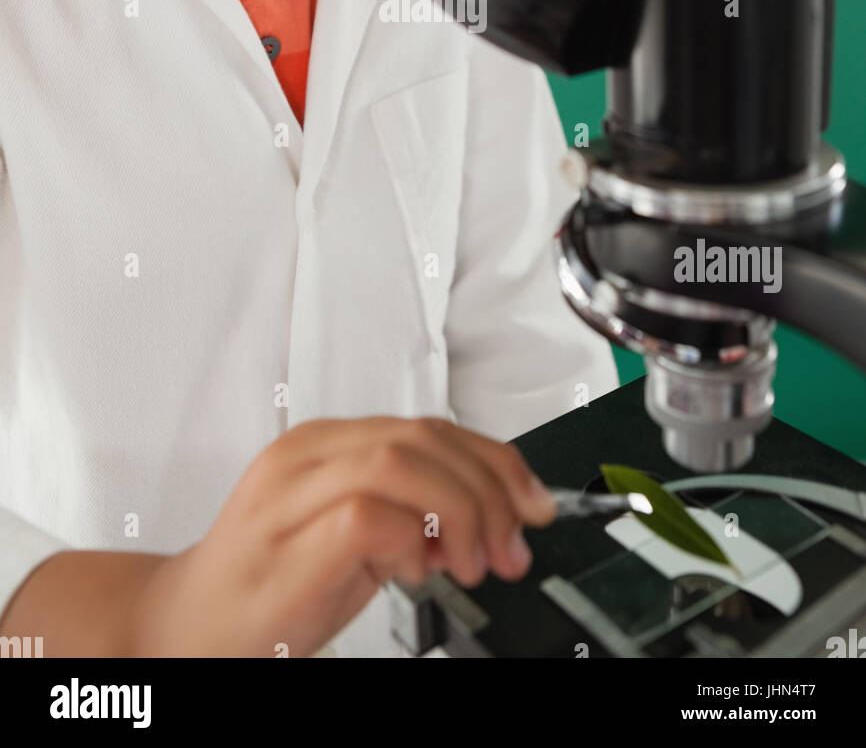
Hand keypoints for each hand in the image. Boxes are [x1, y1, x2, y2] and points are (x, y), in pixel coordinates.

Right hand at [133, 415, 556, 656]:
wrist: (181, 629)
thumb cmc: (265, 589)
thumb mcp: (350, 540)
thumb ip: (409, 514)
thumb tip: (491, 516)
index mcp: (325, 445)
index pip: (430, 425)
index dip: (494, 459)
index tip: (533, 503)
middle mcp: (306, 455)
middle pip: (424, 436)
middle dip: (489, 489)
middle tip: (512, 547)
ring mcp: (290, 495)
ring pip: (401, 461)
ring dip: (460, 512)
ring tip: (470, 564)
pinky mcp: (287, 542)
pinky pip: (368, 515)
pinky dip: (412, 540)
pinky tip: (417, 570)